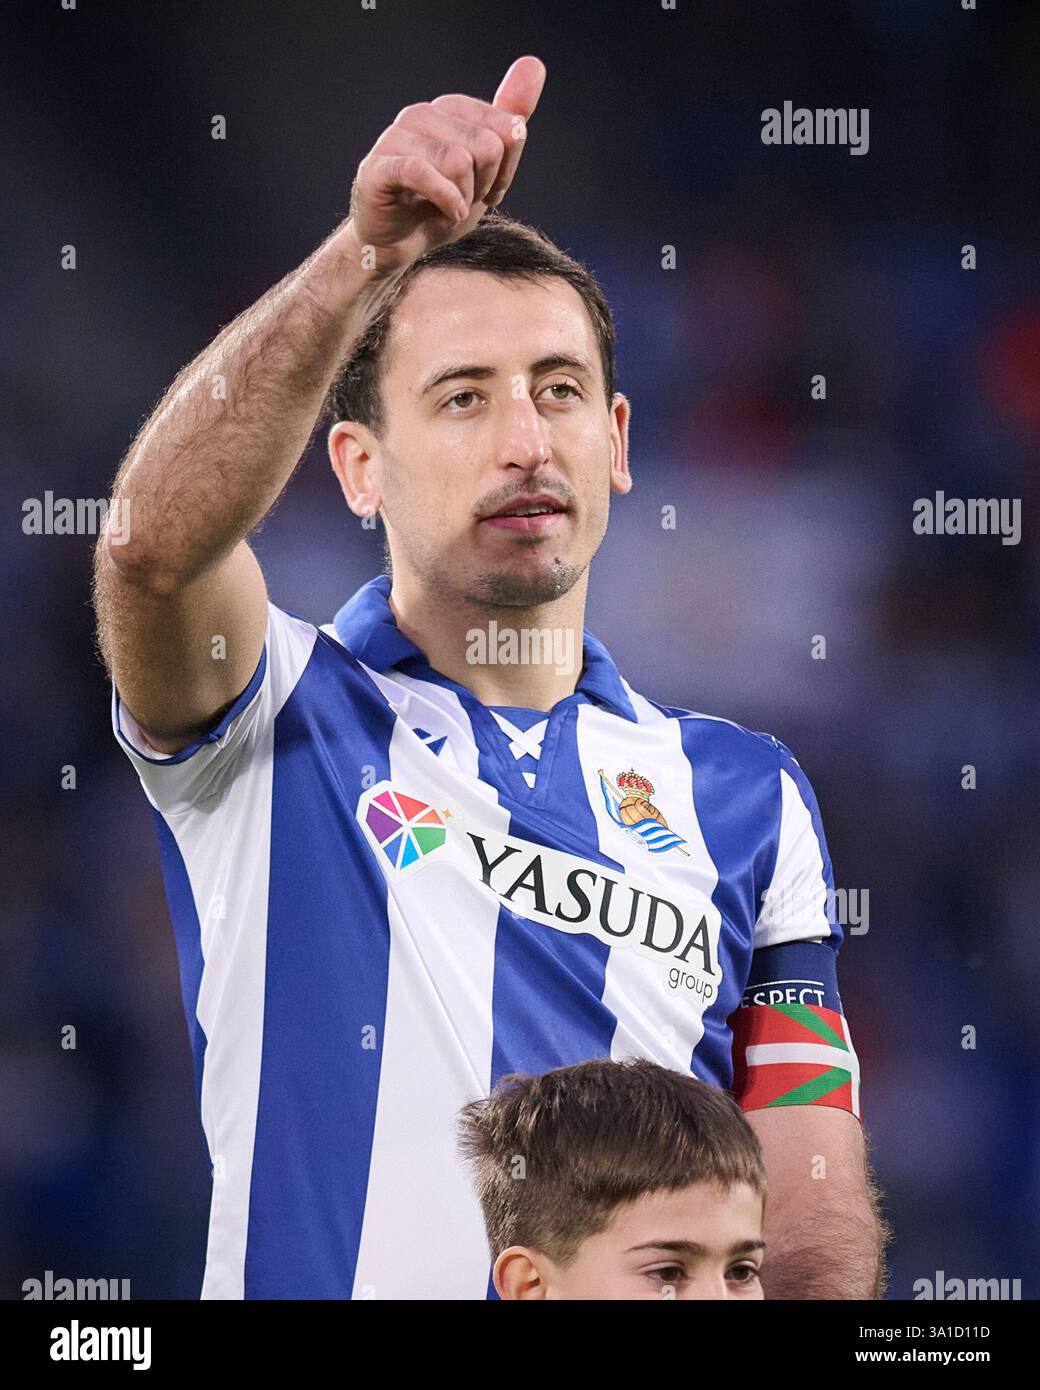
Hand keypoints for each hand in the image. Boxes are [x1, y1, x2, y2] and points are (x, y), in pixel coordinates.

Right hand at [345, 55, 545, 274]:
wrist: (398, 244)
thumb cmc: (439, 207)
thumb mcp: (486, 168)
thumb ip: (510, 122)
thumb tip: (535, 63)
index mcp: (450, 108)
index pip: (509, 130)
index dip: (505, 171)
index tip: (486, 190)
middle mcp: (422, 114)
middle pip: (488, 146)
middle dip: (483, 186)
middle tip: (462, 202)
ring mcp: (397, 136)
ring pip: (459, 162)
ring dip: (463, 200)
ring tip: (448, 210)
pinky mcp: (379, 166)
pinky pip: (425, 174)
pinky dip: (445, 203)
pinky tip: (441, 216)